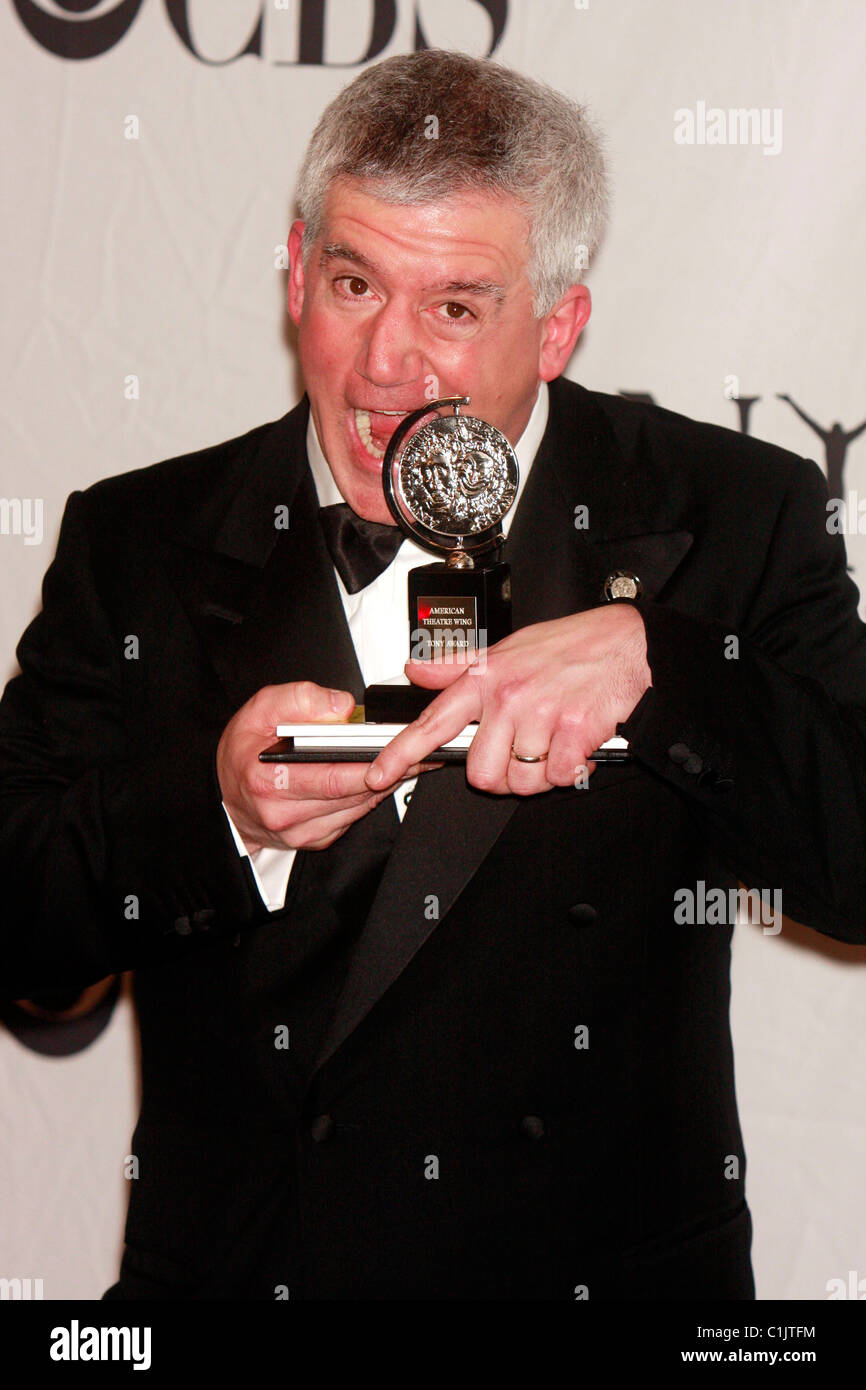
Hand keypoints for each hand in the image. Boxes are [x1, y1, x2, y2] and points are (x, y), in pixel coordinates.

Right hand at [217, 681, 433, 852]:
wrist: (226, 797)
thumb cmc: (243, 754)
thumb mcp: (259, 710)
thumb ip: (299, 699)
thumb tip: (341, 706)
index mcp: (270, 781)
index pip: (333, 776)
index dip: (371, 763)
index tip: (398, 749)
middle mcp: (285, 813)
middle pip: (353, 793)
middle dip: (389, 771)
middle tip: (416, 752)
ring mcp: (301, 832)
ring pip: (359, 807)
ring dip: (384, 784)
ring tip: (403, 760)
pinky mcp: (314, 839)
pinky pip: (353, 818)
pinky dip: (368, 797)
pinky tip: (376, 777)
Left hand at [366, 605, 651, 796]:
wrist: (627, 642)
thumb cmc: (570, 647)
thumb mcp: (507, 648)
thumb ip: (459, 666)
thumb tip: (418, 669)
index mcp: (486, 678)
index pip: (432, 721)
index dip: (399, 753)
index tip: (377, 775)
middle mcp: (507, 696)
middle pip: (480, 773)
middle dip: (501, 776)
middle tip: (521, 757)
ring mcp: (540, 714)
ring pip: (522, 780)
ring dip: (540, 775)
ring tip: (553, 744)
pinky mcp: (574, 730)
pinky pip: (559, 777)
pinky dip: (571, 771)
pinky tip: (576, 746)